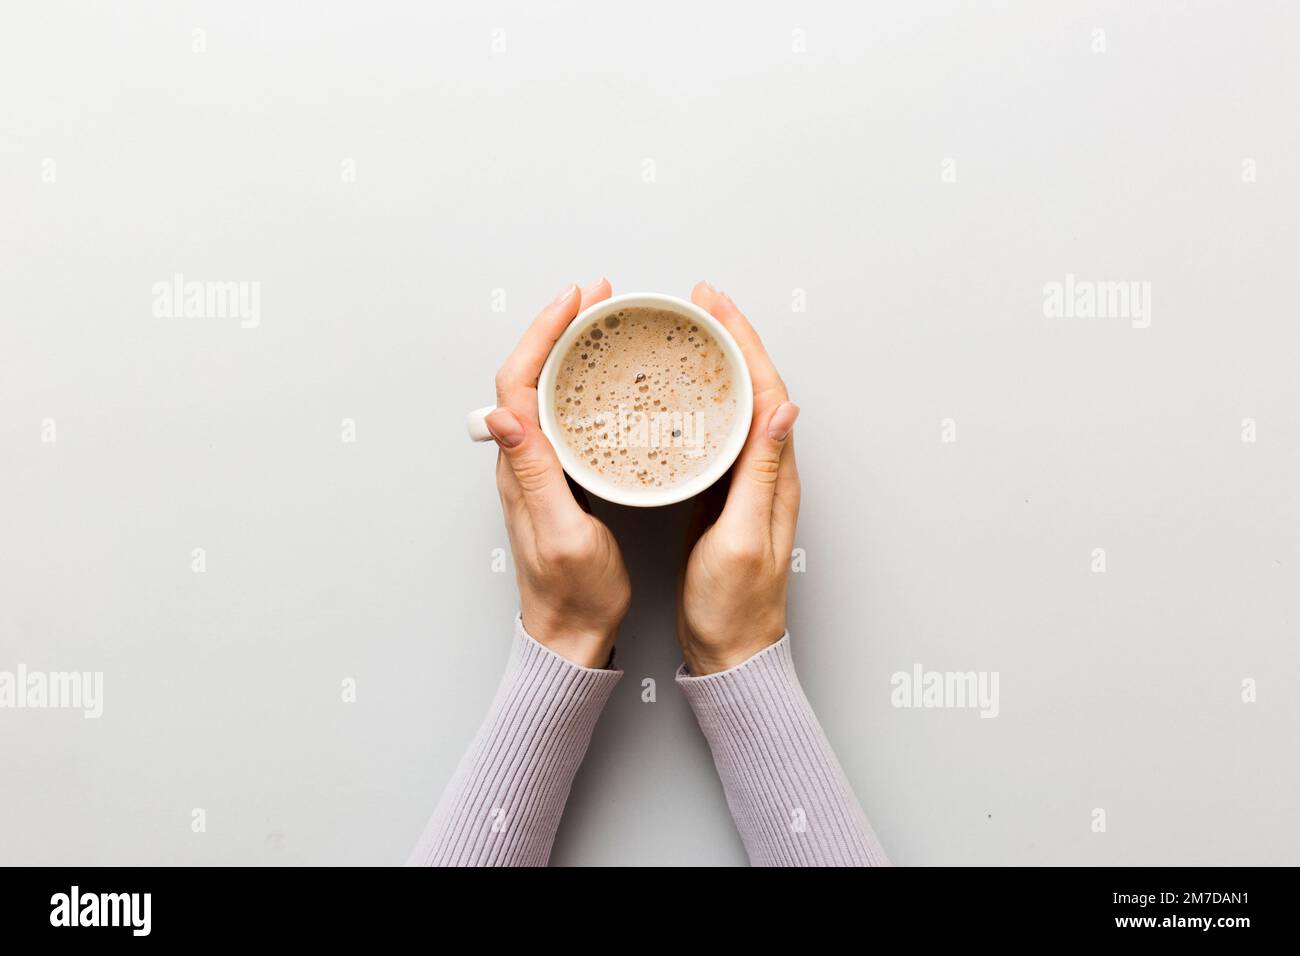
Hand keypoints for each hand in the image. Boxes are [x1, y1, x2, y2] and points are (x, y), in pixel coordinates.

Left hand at [485, 279, 630, 667]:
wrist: (571, 632)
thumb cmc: (574, 593)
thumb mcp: (563, 533)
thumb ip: (535, 474)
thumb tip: (502, 414)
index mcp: (522, 468)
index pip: (518, 382)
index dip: (544, 334)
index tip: (576, 302)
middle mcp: (523, 461)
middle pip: (527, 374)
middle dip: (557, 326)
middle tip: (596, 296)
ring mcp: (539, 468)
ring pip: (542, 389)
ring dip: (566, 347)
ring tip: (600, 319)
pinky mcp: (558, 478)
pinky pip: (561, 412)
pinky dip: (579, 381)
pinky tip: (604, 377)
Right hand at [678, 282, 800, 674]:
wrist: (731, 651)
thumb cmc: (735, 606)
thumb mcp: (743, 539)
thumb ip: (761, 475)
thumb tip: (784, 410)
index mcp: (775, 478)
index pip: (766, 392)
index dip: (743, 343)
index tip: (716, 307)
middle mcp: (767, 473)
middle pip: (754, 387)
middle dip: (731, 338)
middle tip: (701, 302)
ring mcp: (745, 484)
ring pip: (736, 406)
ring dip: (718, 363)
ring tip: (692, 331)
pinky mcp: (723, 498)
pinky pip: (718, 434)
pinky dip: (702, 402)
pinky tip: (681, 395)